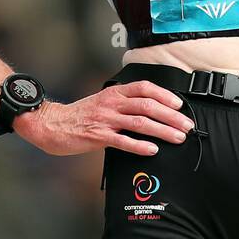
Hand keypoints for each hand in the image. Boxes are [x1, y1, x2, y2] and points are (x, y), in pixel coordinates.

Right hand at [14, 81, 192, 156]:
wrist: (51, 124)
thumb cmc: (80, 115)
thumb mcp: (103, 101)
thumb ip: (124, 103)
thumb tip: (150, 109)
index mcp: (115, 92)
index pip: (145, 88)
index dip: (165, 95)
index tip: (179, 105)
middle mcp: (112, 103)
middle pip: (148, 106)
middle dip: (171, 116)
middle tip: (187, 125)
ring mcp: (105, 119)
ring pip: (140, 122)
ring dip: (162, 130)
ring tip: (177, 137)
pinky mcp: (98, 136)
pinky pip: (123, 141)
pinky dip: (140, 145)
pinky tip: (152, 150)